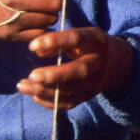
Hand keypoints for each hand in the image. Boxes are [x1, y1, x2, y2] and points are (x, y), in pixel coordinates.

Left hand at [17, 27, 132, 108]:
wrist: (116, 63)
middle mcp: (98, 63)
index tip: (31, 46)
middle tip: (32, 75)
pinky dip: (49, 101)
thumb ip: (58, 41)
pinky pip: (69, 103)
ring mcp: (95, 82)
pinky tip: (33, 95)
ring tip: (23, 85)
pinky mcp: (88, 96)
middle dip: (55, 75)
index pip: (76, 39)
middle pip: (79, 71)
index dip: (54, 41)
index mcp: (96, 41)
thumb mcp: (79, 36)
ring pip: (71, 90)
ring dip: (45, 90)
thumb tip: (38, 51)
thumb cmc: (88, 45)